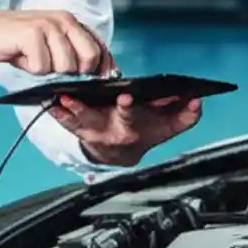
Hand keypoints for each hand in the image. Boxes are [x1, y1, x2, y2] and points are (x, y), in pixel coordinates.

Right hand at [0, 8, 116, 76]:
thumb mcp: (50, 43)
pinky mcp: (32, 34)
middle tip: (55, 68)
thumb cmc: (18, 41)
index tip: (102, 79)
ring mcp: (48, 26)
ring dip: (48, 70)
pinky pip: (42, 67)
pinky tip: (22, 56)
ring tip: (33, 58)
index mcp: (71, 22)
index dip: (104, 66)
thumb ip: (71, 52)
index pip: (99, 46)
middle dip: (76, 71)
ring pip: (65, 66)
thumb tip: (96, 73)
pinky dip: (31, 69)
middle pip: (89, 57)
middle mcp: (64, 20)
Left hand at [50, 94, 202, 166]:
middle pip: (101, 119)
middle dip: (94, 109)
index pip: (132, 116)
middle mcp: (110, 130)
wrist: (121, 151)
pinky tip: (50, 100)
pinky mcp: (77, 127)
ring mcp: (91, 129)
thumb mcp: (168, 126)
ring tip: (63, 97)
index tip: (128, 97)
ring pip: (78, 121)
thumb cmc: (144, 130)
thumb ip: (186, 115)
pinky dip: (57, 113)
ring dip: (71, 110)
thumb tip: (197, 101)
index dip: (130, 107)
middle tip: (87, 96)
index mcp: (131, 128)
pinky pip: (64, 121)